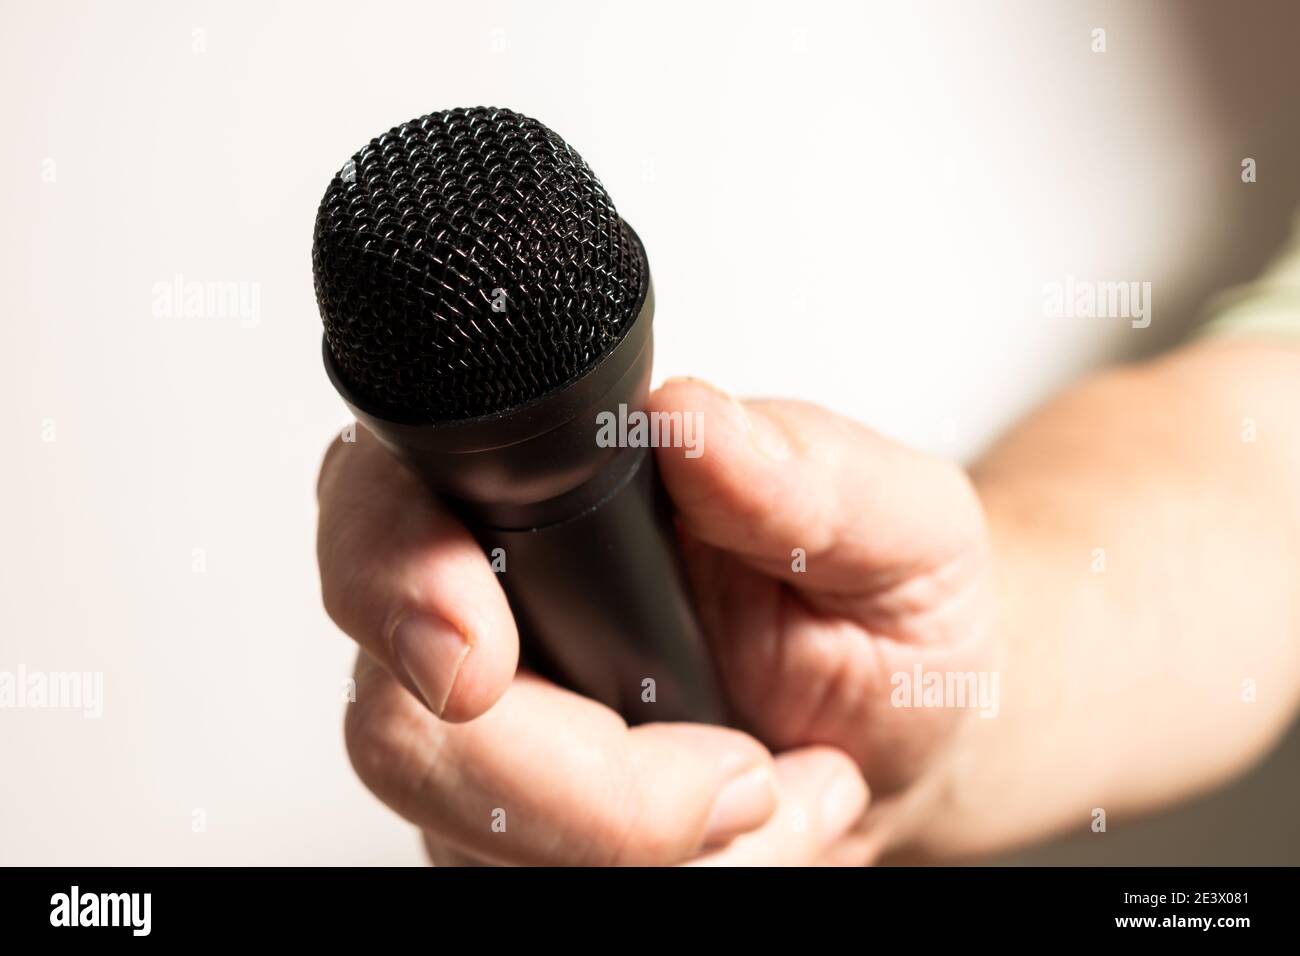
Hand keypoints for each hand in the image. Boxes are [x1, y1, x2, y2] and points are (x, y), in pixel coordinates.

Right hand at [317, 378, 989, 864]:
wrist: (905, 728)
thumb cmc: (889, 603)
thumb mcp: (894, 524)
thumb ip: (800, 474)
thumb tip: (688, 417)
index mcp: (550, 486)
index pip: (386, 508)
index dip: (401, 581)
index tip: (477, 663)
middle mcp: (486, 606)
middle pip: (401, 717)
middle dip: (573, 783)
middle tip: (739, 774)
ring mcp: (484, 733)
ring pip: (462, 828)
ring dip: (632, 844)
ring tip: (772, 787)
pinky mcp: (505, 828)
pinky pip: (518, 879)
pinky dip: (652, 877)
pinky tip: (736, 833)